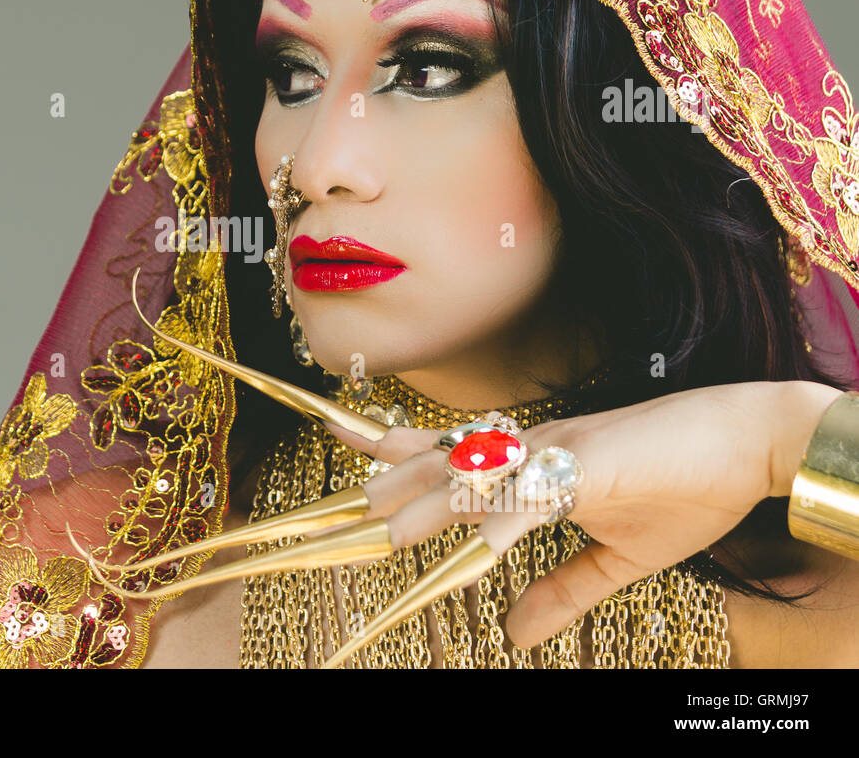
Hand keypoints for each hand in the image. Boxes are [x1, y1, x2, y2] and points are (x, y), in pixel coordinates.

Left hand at [324, 379, 841, 647]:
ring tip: (378, 530)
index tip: (341, 449)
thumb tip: (516, 636)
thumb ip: (562, 592)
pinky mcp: (588, 466)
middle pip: (440, 465)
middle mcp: (530, 450)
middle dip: (384, 486)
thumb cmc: (687, 489)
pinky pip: (534, 496)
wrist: (749, 445)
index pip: (445, 454)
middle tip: (330, 510)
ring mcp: (555, 454)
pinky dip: (503, 518)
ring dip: (425, 505)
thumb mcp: (618, 557)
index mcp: (531, 463)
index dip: (390, 453)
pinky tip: (477, 541)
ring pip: (473, 477)